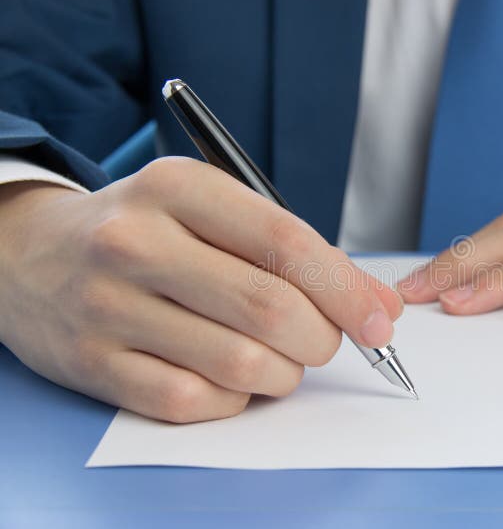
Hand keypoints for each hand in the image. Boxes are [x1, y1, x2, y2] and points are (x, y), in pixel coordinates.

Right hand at [0, 158, 401, 422]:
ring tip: (274, 357)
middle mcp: (137, 242)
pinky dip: (233, 399)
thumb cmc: (145, 230)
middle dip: (321, 338)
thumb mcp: (214, 212)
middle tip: (322, 340)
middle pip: (272, 310)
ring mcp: (109, 306)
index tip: (379, 323)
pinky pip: (195, 402)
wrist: (29, 254)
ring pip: (242, 364)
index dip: (347, 292)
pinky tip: (226, 376)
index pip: (288, 245)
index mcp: (178, 188)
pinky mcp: (93, 364)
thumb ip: (299, 253)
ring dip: (282, 373)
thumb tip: (379, 308)